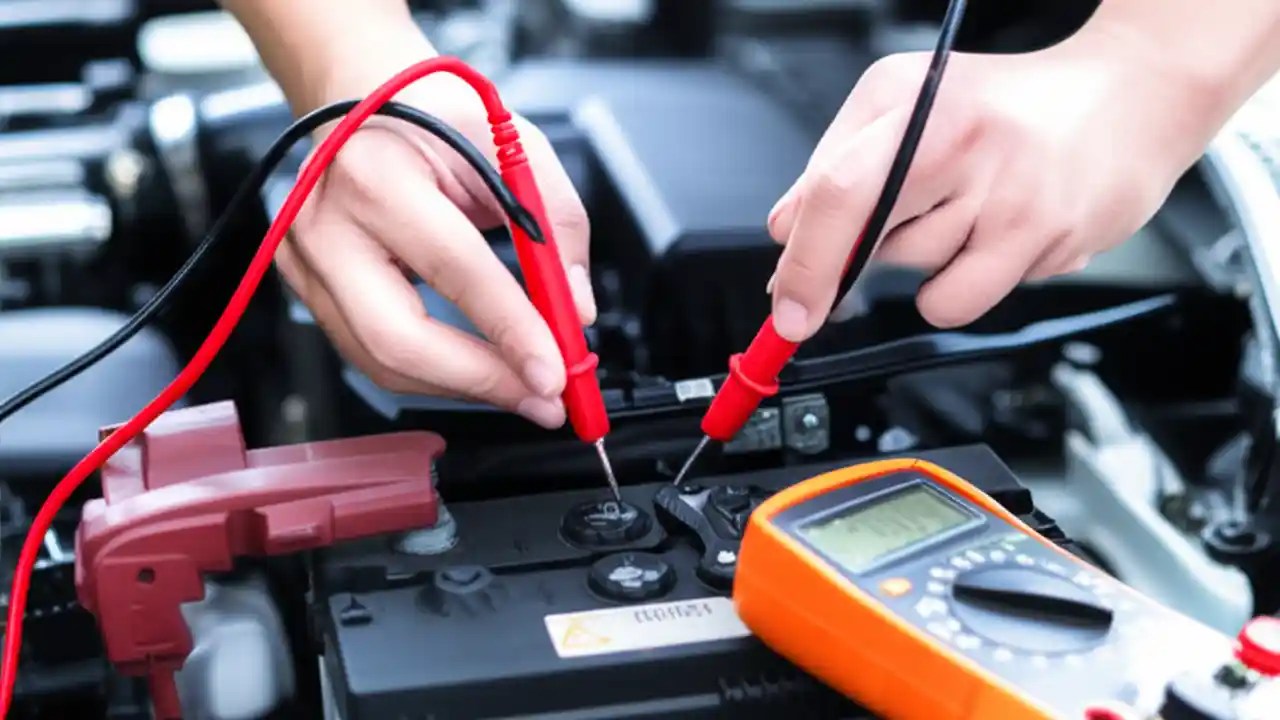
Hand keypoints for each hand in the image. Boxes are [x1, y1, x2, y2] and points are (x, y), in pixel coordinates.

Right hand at [277, 76, 594, 428]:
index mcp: (378, 174)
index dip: (510, 329)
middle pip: (399, 339)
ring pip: (382, 361)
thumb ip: (556, 224)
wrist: (359, 96)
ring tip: (522, 391)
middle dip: (482, 381)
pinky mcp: (305, 288)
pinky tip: (478, 372)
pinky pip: (370, 353)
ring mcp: (305, 262)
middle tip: (542, 399)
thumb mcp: (513, 145)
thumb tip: (574, 310)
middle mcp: (328, 223)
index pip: (454, 268)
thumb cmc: (430, 113)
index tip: (556, 370)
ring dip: (462, 387)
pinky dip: (432, 372)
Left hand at [766, 28, 1214, 337]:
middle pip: (877, 243)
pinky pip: (964, 299)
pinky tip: (990, 240)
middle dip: (856, 258)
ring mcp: (1014, 200)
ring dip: (924, 259)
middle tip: (897, 218)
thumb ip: (834, 161)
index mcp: (922, 106)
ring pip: (920, 276)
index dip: (804, 260)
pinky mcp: (1050, 243)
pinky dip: (960, 286)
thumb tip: (786, 227)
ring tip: (967, 207)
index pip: (840, 192)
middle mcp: (968, 150)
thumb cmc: (1008, 101)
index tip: (788, 306)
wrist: (1131, 97)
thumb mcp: (904, 98)